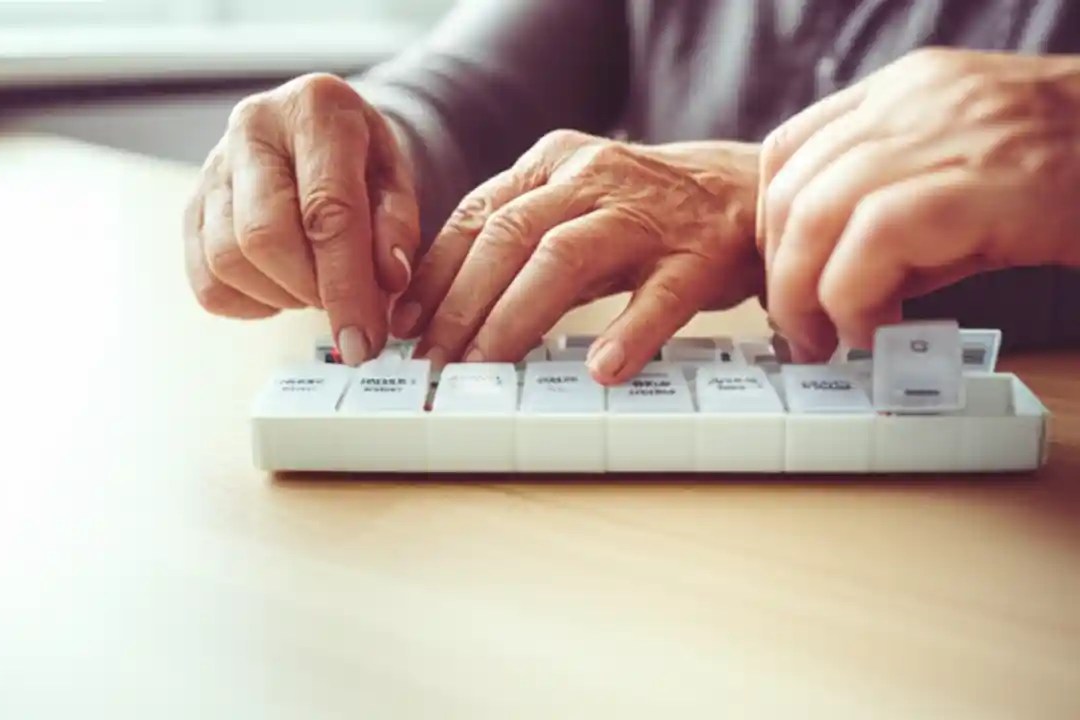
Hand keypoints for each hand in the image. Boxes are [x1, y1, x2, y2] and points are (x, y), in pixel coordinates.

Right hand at [182, 73, 419, 364]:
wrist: (320, 134)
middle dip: (310, 291)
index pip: (326, 210)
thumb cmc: (362, 160)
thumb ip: (398, 226)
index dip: (346, 285)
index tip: (365, 340)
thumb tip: (388, 281)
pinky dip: (249, 303)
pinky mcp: (190, 207)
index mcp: (314, 108)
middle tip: (344, 304)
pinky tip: (281, 287)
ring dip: (281, 296)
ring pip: (228, 261)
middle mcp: (252, 128)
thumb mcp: (397, 179)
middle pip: (264, 236)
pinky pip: (206, 281)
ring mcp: (211, 167)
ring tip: (316, 285)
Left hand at [389, 130, 760, 383]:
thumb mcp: (574, 212)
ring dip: (513, 317)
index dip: (434, 275)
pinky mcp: (700, 252)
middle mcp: (592, 177)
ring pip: (564, 258)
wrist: (753, 189)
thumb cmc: (649, 212)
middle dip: (460, 304)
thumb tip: (446, 312)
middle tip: (434, 362)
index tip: (404, 325)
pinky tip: (603, 368)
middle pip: (508, 236)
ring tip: (484, 366)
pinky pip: (660, 294)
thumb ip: (519, 251)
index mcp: (552, 165)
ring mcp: (647, 214)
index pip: (476, 217)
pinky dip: (629, 331)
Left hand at [759, 48, 1079, 359]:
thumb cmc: (1071, 176)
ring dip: (805, 295)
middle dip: (778, 273)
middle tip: (799, 331)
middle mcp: (909, 100)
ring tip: (827, 340)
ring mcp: (939, 131)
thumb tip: (837, 287)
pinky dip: (853, 297)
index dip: (769, 224)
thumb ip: (894, 212)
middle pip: (790, 188)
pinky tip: (874, 330)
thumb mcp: (968, 178)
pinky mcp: (973, 180)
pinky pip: (871, 242)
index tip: (782, 277)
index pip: (789, 150)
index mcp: (903, 91)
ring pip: (816, 215)